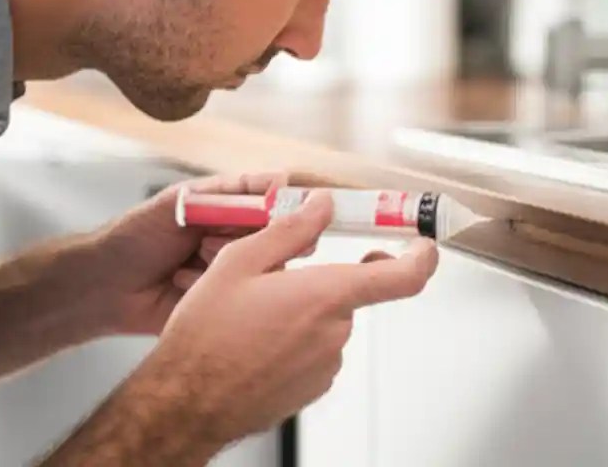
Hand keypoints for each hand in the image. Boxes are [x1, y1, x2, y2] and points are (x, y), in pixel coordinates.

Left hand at [89, 172, 287, 335]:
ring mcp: (232, 276)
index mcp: (231, 212)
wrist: (105, 285)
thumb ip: (232, 192)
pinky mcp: (224, 308)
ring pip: (260, 269)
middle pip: (274, 239)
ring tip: (191, 260)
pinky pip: (241, 300)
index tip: (283, 216)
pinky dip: (212, 288)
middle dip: (243, 238)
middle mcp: (237, 243)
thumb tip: (282, 180)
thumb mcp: (182, 202)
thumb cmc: (136, 235)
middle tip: (207, 240)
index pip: (275, 207)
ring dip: (224, 261)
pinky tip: (182, 283)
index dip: (283, 212)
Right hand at [134, 191, 439, 443]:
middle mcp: (334, 333)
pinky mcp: (313, 387)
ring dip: (299, 313)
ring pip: (326, 323)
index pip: (403, 277)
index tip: (422, 245)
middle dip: (317, 283)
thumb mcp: (238, 263)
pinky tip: (254, 343)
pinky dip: (292, 341)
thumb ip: (289, 231)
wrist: (185, 401)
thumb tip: (321, 206)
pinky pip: (313, 350)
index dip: (421, 258)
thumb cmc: (206, 336)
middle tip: (271, 283)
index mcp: (324, 295)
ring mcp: (326, 365)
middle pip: (346, 294)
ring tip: (251, 319)